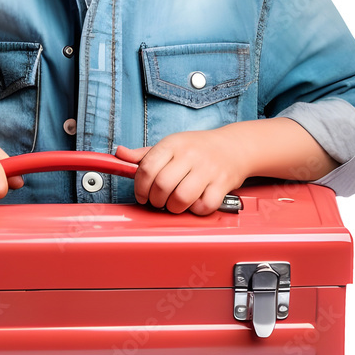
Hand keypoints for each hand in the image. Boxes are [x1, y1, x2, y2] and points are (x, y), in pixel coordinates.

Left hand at [114, 129, 248, 215]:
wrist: (235, 146)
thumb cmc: (198, 148)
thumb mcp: (171, 145)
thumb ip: (144, 154)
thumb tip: (119, 154)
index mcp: (173, 144)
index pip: (146, 168)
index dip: (139, 187)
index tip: (141, 195)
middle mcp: (189, 154)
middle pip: (161, 186)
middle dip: (155, 200)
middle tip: (158, 202)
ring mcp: (207, 169)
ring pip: (181, 198)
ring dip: (174, 208)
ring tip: (175, 204)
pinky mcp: (222, 183)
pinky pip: (204, 205)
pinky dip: (196, 210)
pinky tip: (195, 203)